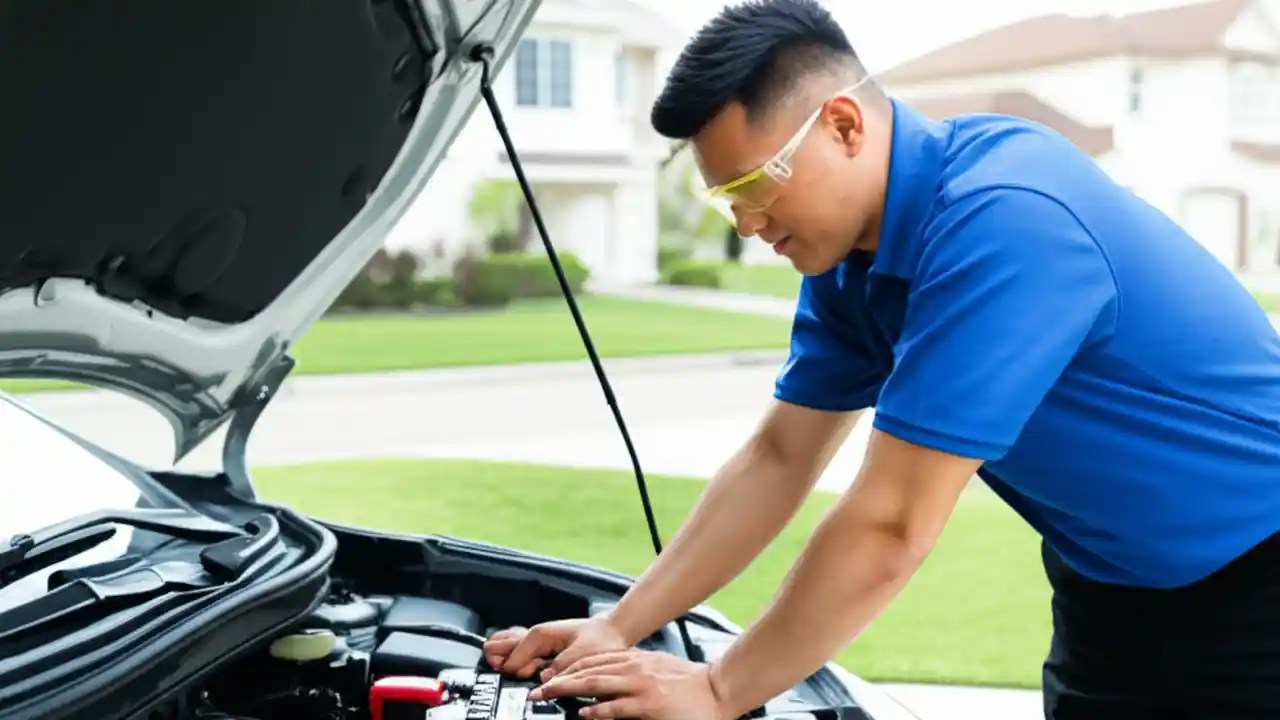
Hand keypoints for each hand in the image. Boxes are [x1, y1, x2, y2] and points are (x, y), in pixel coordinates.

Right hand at [483, 617, 629, 679]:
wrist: (613, 630)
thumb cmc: (601, 639)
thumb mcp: (582, 654)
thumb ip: (561, 666)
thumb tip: (544, 679)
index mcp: (542, 634)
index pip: (516, 652)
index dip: (514, 667)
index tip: (514, 676)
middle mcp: (536, 635)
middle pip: (505, 642)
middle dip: (499, 656)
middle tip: (500, 667)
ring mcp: (539, 640)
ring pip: (510, 644)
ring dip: (505, 656)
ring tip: (503, 664)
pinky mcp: (544, 646)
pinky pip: (521, 648)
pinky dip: (515, 655)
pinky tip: (516, 662)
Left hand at [529, 650, 731, 719]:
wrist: (718, 690)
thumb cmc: (690, 684)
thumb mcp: (658, 668)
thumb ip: (634, 671)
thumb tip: (610, 680)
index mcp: (636, 659)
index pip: (594, 659)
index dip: (569, 667)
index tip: (550, 676)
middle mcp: (636, 668)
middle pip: (588, 669)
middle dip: (560, 679)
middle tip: (539, 689)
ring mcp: (642, 686)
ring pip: (596, 683)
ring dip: (569, 690)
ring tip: (549, 696)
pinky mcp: (650, 704)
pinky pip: (617, 706)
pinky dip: (597, 709)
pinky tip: (583, 712)